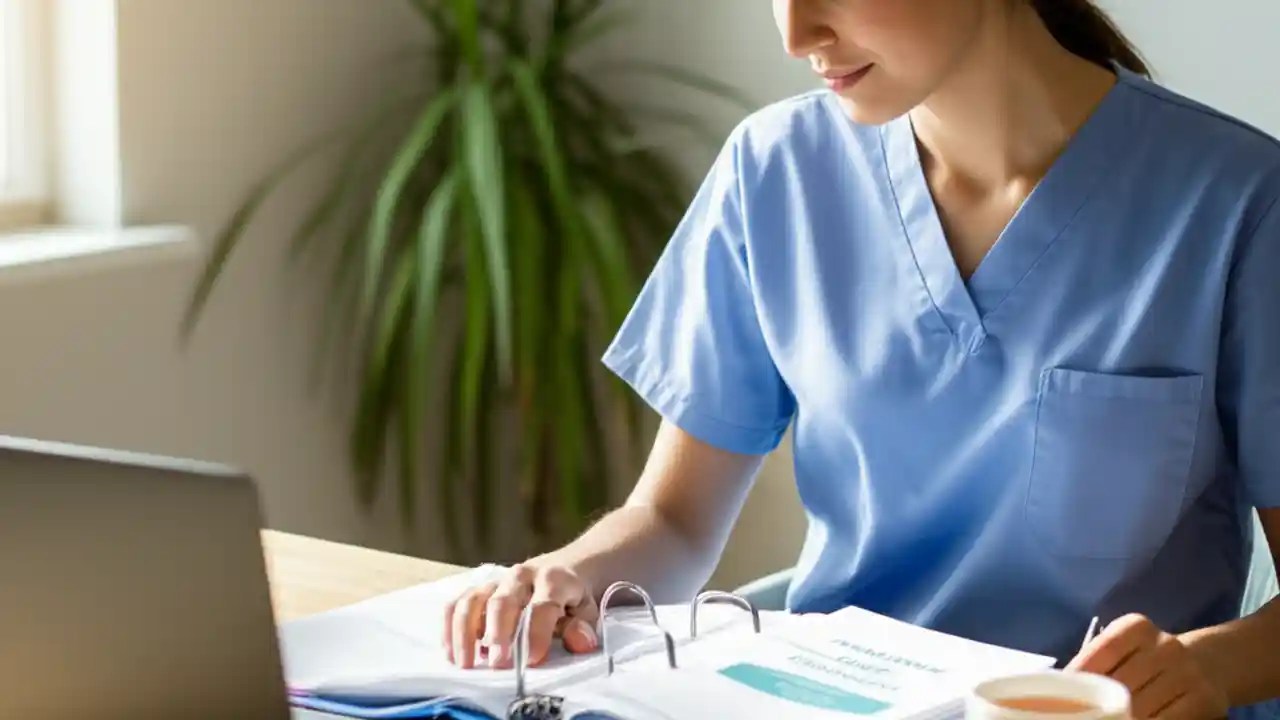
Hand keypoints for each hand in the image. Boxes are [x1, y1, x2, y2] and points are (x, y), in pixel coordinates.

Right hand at [442, 563, 599, 669]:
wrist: (564, 567)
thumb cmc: (573, 598)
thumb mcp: (586, 611)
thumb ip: (581, 627)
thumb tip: (581, 642)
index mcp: (553, 580)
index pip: (542, 606)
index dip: (537, 633)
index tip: (533, 659)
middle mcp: (521, 576)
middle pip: (503, 602)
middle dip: (498, 635)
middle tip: (497, 665)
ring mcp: (497, 581)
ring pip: (473, 601)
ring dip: (466, 633)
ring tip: (466, 663)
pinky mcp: (480, 588)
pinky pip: (457, 603)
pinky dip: (450, 627)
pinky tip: (451, 652)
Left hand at [1067, 614, 1228, 718]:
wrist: (1211, 662)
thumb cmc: (1151, 657)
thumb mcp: (1126, 647)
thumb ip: (1099, 660)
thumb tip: (1064, 683)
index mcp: (1136, 628)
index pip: (1103, 651)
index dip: (1081, 674)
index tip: (1063, 693)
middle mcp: (1165, 647)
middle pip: (1120, 684)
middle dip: (1097, 703)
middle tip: (1081, 712)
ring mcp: (1187, 674)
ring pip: (1141, 707)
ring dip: (1118, 717)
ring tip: (1101, 718)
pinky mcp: (1205, 700)